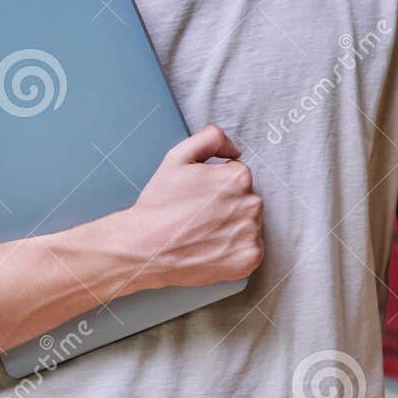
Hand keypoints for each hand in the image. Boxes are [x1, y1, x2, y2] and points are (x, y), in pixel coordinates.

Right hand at [120, 124, 263, 289]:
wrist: (145, 248)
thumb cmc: (160, 204)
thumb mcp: (178, 156)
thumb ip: (212, 138)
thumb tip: (236, 150)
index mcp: (238, 177)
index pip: (237, 177)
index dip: (215, 185)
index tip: (198, 197)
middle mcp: (252, 204)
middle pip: (245, 199)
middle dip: (227, 205)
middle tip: (198, 216)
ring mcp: (252, 233)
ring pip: (248, 224)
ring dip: (232, 227)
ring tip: (203, 233)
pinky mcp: (250, 259)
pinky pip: (251, 249)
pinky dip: (235, 250)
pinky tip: (212, 248)